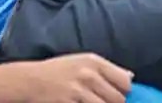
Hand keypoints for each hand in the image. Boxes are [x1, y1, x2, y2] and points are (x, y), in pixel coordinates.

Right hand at [17, 53, 133, 102]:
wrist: (30, 81)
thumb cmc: (58, 71)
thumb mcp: (82, 62)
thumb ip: (106, 69)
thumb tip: (131, 77)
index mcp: (94, 62)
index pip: (125, 82)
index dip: (123, 92)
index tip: (116, 95)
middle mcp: (88, 75)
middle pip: (118, 99)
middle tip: (101, 101)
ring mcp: (79, 91)